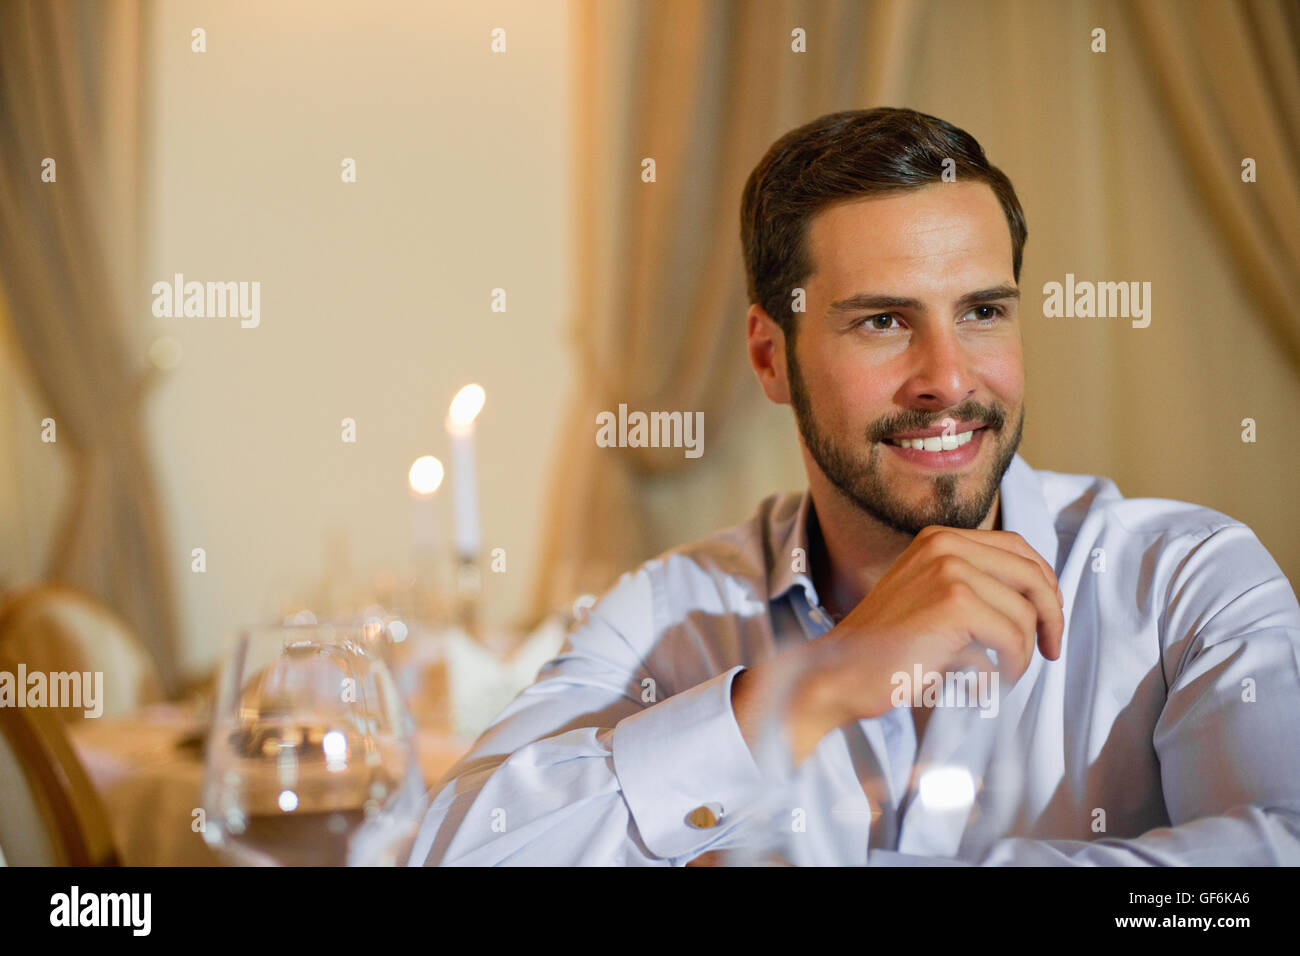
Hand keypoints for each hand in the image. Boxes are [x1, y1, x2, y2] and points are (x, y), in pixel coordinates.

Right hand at [804, 525, 1063, 729]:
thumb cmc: (887, 649)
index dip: (1044, 585)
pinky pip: (1013, 639)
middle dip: (1052, 617)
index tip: (1048, 621)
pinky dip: (1009, 668)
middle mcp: (945, 545)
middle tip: (1050, 651)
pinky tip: (986, 684)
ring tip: (999, 676)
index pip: (1018, 548)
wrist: (841, 672)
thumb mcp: (929, 600)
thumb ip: (973, 587)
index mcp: (939, 538)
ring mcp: (949, 571)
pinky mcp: (955, 604)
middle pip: (1032, 575)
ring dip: (1022, 654)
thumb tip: (1040, 601)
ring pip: (1026, 615)